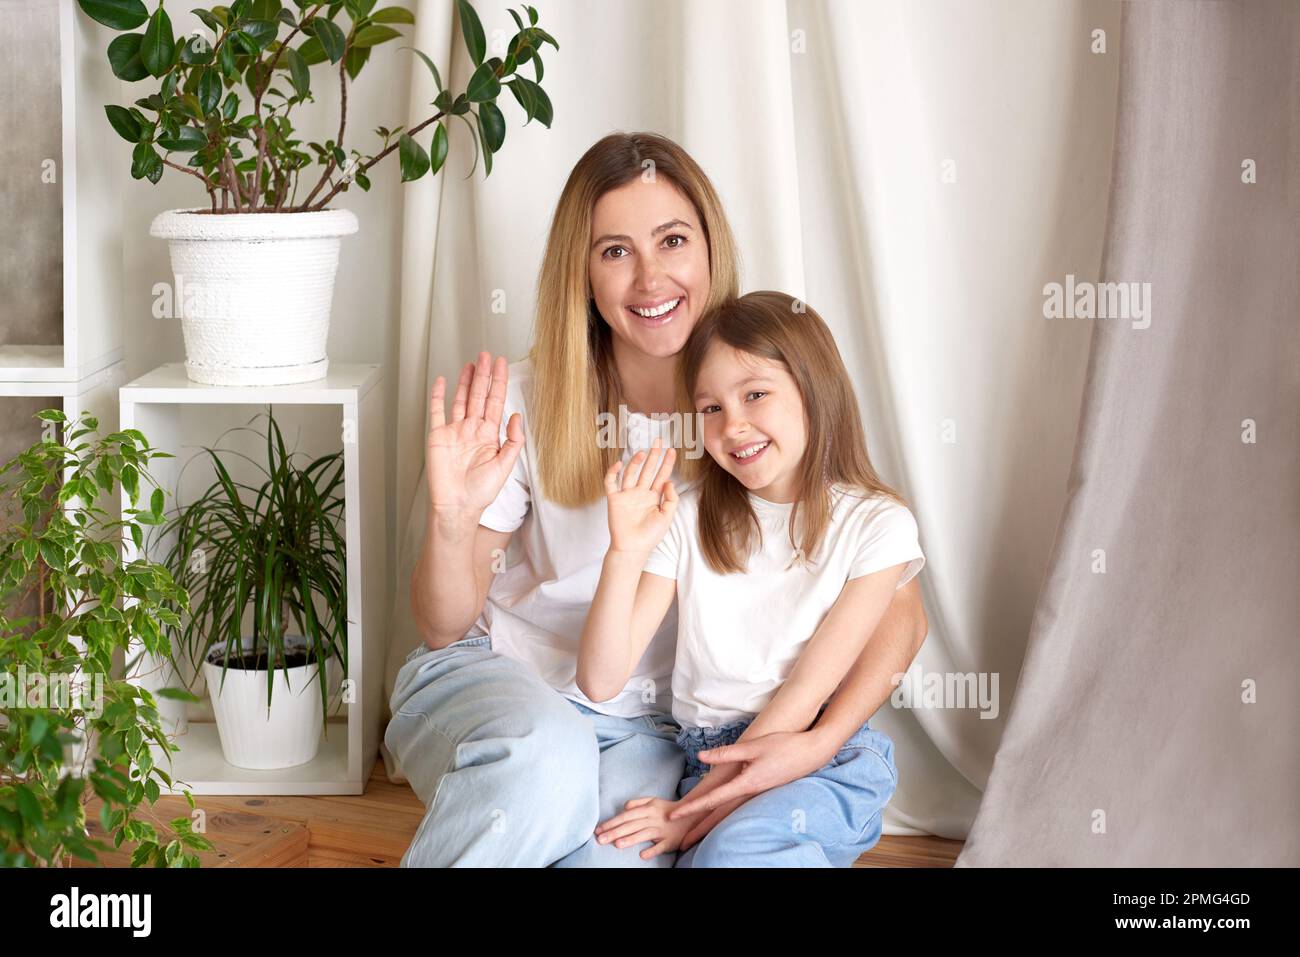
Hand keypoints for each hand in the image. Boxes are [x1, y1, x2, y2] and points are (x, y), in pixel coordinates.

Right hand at [426, 352, 523, 513]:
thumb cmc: (480, 492)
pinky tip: (442, 381)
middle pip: (479, 396)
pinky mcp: (438, 436)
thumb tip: (517, 415)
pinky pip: (437, 411)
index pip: (495, 402)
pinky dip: (439, 395)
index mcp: (489, 435)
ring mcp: (455, 431)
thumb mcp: (505, 466)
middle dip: (484, 375)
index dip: (499, 382)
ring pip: (460, 399)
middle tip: (487, 355)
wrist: (457, 506)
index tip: (502, 364)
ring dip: (465, 381)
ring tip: (471, 363)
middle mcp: (472, 430)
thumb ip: (513, 440)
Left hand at [594, 796, 699, 860]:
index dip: (612, 822)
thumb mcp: (652, 801)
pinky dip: (653, 850)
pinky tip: (642, 855)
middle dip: (615, 832)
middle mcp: (653, 818)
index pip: (626, 816)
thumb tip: (623, 808)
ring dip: (630, 839)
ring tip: (616, 845)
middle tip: (600, 839)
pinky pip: (661, 847)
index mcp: (647, 808)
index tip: (598, 829)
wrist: (691, 815)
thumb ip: (637, 803)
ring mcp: (662, 830)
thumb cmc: (667, 810)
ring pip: (643, 834)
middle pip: (631, 825)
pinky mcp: (670, 841)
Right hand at [602, 437, 676, 554]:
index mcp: (654, 497)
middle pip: (648, 470)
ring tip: (643, 452)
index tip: (672, 450)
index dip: (667, 463)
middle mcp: (640, 493)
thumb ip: (671, 499)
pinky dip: (613, 472)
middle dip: (653, 456)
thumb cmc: (650, 536)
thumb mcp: (667, 517)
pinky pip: (611, 483)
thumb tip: (669, 481)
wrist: (633, 548)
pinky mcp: (614, 499)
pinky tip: (619, 464)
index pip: (662, 475)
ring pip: (631, 473)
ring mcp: (627, 495)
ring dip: (636, 462)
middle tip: (658, 441)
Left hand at [669, 728, 835, 823]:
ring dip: (712, 825)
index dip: (693, 807)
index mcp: (746, 783)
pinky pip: (740, 809)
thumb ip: (726, 753)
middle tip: (682, 842)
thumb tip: (701, 757)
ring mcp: (758, 795)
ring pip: (730, 814)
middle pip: (720, 815)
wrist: (812, 752)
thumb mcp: (753, 746)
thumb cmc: (784, 746)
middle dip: (700, 828)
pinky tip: (721, 818)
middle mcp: (751, 794)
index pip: (713, 799)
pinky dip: (726, 816)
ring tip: (697, 835)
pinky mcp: (763, 792)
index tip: (676, 815)